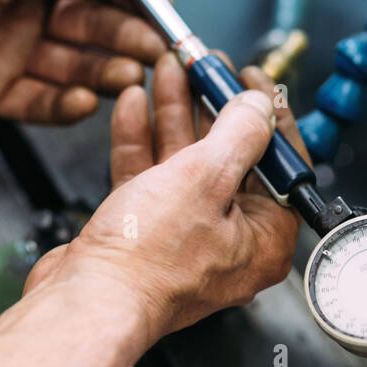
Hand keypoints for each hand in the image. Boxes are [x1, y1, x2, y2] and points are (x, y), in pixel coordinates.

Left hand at [0, 0, 165, 121]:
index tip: (165, 13)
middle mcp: (22, 7)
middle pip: (91, 27)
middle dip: (125, 38)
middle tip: (156, 53)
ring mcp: (6, 49)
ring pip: (70, 66)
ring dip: (100, 72)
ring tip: (125, 78)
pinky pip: (37, 102)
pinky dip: (62, 107)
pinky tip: (81, 104)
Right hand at [0, 53, 307, 366]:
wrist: (86, 298)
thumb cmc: (147, 260)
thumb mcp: (206, 178)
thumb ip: (239, 134)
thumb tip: (259, 105)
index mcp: (263, 238)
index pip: (280, 164)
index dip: (268, 113)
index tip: (253, 78)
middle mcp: (228, 239)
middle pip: (230, 157)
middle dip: (211, 105)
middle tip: (205, 67)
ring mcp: (183, 235)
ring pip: (184, 161)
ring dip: (173, 112)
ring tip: (168, 70)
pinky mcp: (143, 231)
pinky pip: (150, 176)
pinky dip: (141, 139)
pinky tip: (133, 104)